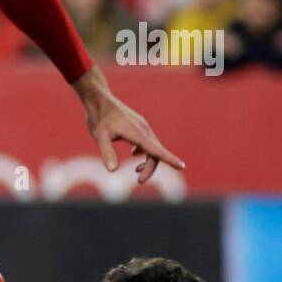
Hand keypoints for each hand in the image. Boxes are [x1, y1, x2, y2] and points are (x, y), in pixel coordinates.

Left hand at [75, 70, 184, 184]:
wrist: (98, 100)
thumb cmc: (99, 118)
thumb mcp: (100, 136)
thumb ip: (107, 153)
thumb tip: (113, 171)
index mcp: (138, 133)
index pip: (157, 150)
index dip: (170, 159)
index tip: (182, 167)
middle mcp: (143, 130)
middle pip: (155, 153)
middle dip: (150, 168)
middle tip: (139, 181)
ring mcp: (141, 127)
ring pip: (152, 147)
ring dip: (147, 161)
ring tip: (136, 171)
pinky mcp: (136, 126)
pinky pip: (147, 141)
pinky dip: (144, 151)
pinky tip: (134, 154)